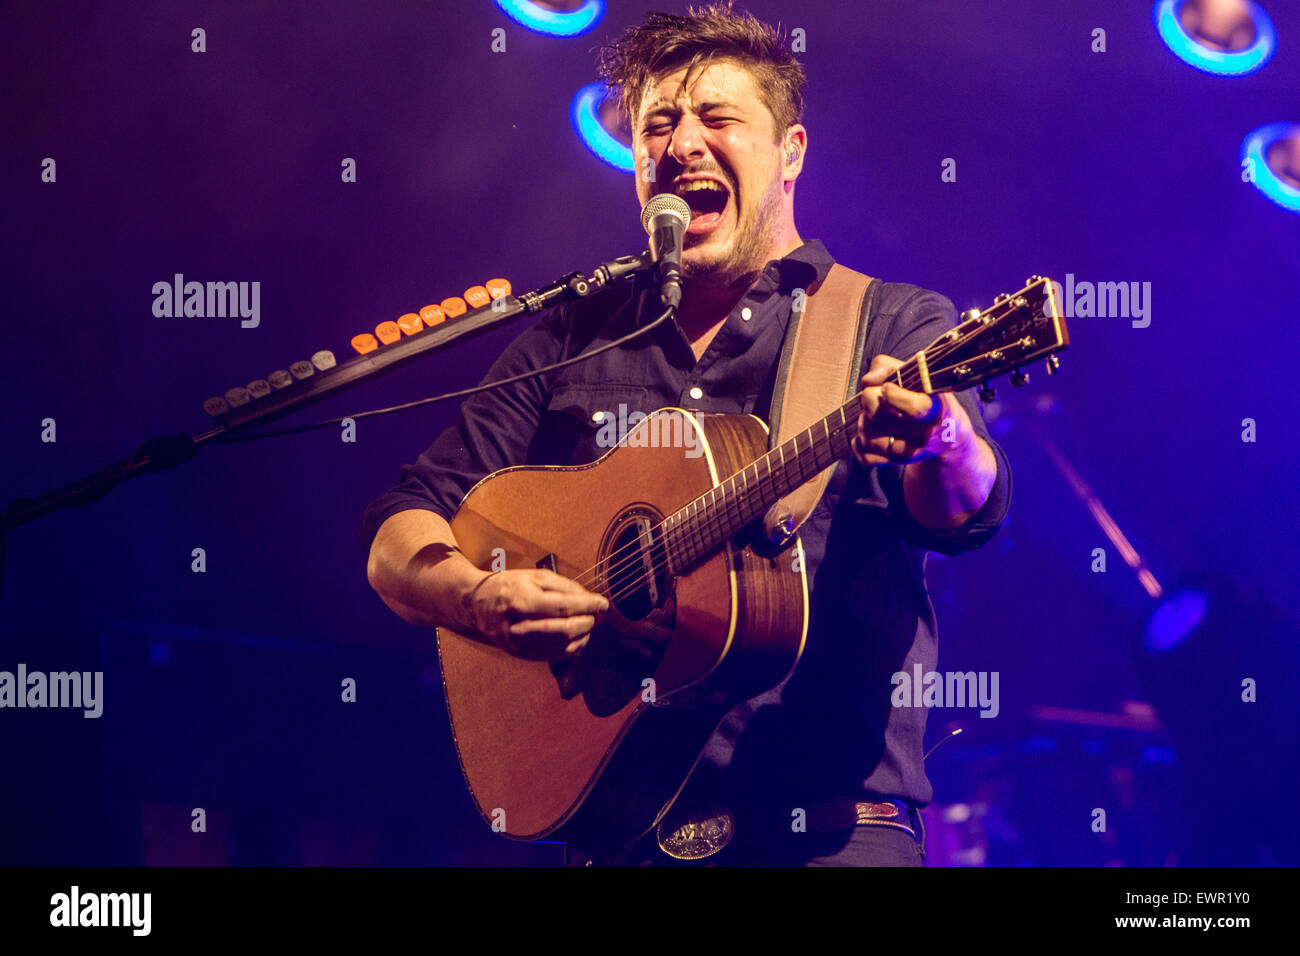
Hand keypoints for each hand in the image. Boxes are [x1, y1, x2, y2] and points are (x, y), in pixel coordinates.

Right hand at [460, 568, 608, 661]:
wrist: (476, 605)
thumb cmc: (507, 586)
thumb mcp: (534, 576)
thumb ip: (563, 586)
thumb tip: (588, 598)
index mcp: (521, 601)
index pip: (562, 607)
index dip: (587, 605)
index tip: (603, 603)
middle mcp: (518, 626)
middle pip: (563, 630)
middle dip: (587, 622)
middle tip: (597, 614)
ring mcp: (518, 644)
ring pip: (561, 646)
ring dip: (582, 636)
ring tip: (589, 624)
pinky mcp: (521, 655)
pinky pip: (553, 656)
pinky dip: (571, 648)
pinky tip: (578, 637)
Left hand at [850, 354, 976, 466]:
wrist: (946, 434)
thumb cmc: (926, 397)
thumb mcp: (917, 375)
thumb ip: (888, 367)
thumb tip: (868, 380)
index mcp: (935, 409)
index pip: (915, 407)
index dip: (894, 395)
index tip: (887, 388)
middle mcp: (925, 434)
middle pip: (880, 416)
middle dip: (868, 401)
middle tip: (872, 396)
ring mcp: (910, 453)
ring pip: (868, 437)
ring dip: (863, 422)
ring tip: (871, 415)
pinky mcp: (895, 464)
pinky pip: (865, 457)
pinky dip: (859, 444)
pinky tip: (870, 431)